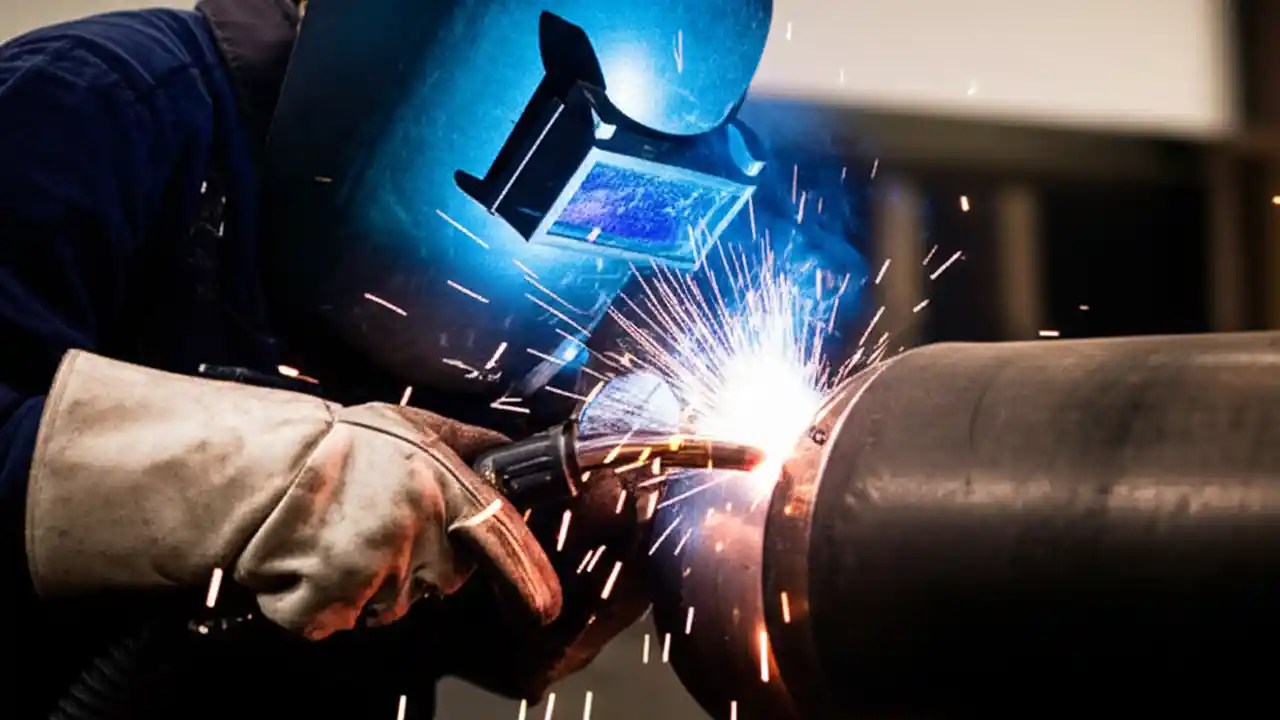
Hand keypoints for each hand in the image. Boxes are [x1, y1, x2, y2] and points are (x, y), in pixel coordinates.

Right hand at [25, 351, 561, 639]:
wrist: (256, 470)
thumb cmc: (335, 442)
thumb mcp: (411, 423)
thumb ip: (468, 441)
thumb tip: (513, 449)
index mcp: (443, 489)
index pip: (505, 545)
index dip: (530, 580)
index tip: (547, 606)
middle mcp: (416, 532)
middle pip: (447, 578)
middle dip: (425, 561)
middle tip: (383, 525)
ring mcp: (373, 572)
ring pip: (398, 602)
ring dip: (378, 581)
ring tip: (344, 536)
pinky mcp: (330, 606)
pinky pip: (348, 619)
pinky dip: (332, 602)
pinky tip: (317, 562)